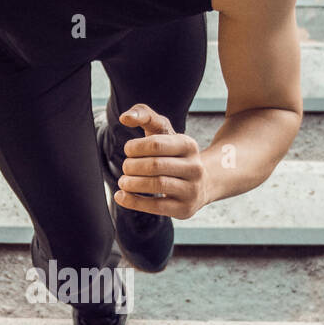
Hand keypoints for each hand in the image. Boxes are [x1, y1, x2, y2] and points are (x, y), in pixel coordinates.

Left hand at [113, 104, 208, 218]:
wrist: (201, 184)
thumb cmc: (174, 155)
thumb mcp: (164, 132)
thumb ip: (145, 115)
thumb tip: (124, 117)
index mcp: (189, 145)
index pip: (156, 144)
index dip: (135, 147)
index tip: (128, 150)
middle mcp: (195, 167)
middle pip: (155, 165)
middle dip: (132, 166)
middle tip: (125, 168)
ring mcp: (192, 189)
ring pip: (157, 185)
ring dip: (132, 183)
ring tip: (123, 182)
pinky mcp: (184, 209)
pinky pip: (156, 206)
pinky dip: (134, 202)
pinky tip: (122, 197)